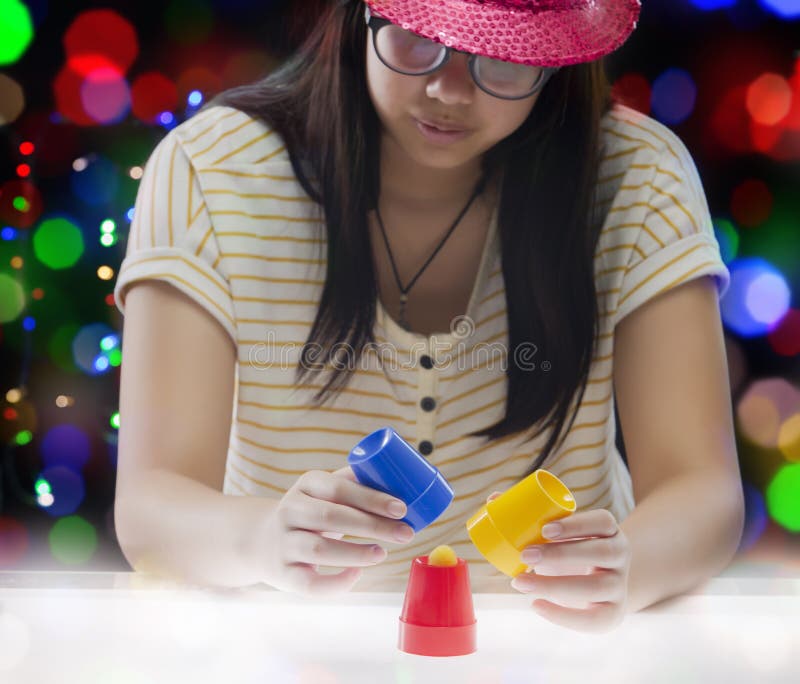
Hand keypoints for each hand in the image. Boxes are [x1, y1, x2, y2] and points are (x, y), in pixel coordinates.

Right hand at [254, 466, 414, 595]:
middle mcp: (290, 511)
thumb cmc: (310, 512)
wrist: (262, 539)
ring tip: (382, 554)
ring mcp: (284, 544)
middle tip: (405, 533)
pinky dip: (336, 583)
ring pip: (320, 550)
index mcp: (306, 485)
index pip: (338, 488)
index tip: (401, 508)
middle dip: (372, 525)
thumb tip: (403, 482)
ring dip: (356, 553)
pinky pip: (310, 584)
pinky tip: (357, 575)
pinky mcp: (283, 575)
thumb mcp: (324, 490)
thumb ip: (355, 483)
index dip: (371, 498)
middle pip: (331, 516)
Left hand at [487, 492, 630, 632]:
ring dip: (554, 585)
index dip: (576, 524)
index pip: (602, 521)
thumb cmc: (571, 552)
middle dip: (560, 554)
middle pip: (600, 553)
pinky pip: (595, 619)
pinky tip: (537, 606)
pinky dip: (565, 616)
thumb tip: (492, 499)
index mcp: (609, 530)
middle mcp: (620, 555)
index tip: (544, 529)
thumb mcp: (561, 535)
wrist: (600, 585)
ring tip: (520, 582)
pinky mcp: (613, 613)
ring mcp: (619, 585)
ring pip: (595, 586)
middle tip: (525, 554)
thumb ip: (532, 517)